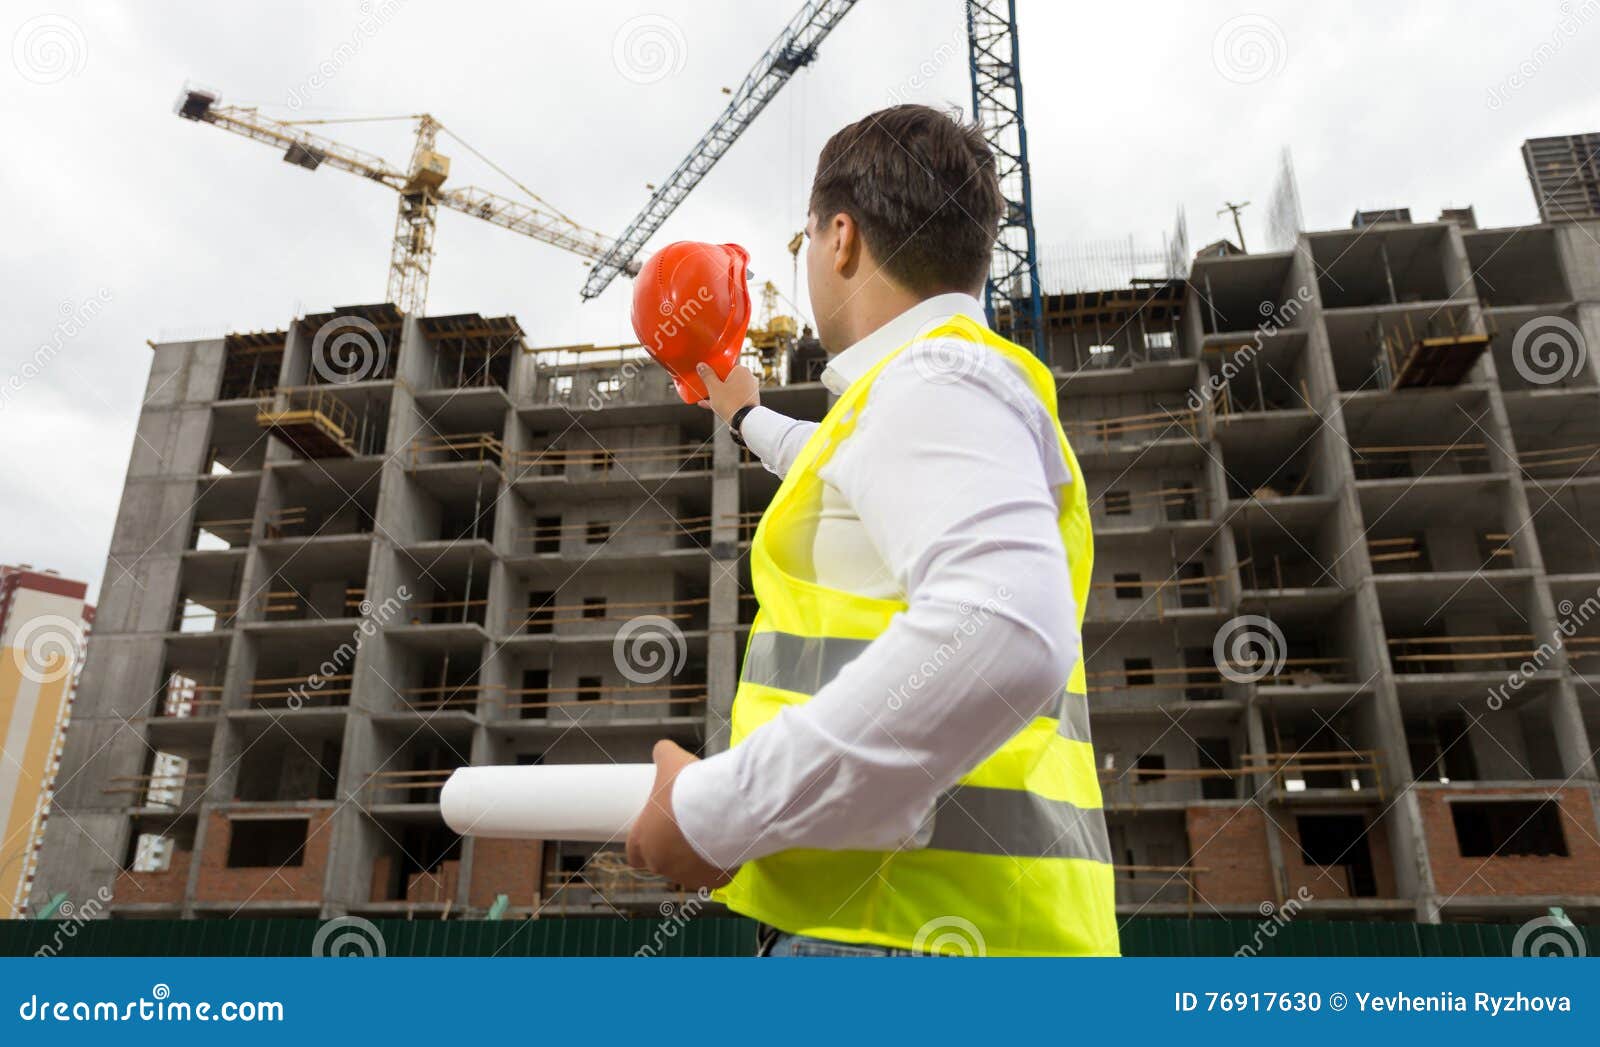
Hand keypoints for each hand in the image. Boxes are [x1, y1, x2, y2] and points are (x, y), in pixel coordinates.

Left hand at [625, 739, 736, 890]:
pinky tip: (726, 845)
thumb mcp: (671, 761)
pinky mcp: (714, 881)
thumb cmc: (688, 788)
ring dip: (695, 857)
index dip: (642, 845)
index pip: (633, 854)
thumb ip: (663, 754)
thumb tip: (661, 748)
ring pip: (688, 870)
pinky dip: (719, 863)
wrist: (724, 808)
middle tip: (686, 827)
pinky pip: (715, 873)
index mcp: (643, 841)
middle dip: (672, 849)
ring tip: (708, 834)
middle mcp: (661, 864)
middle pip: (661, 862)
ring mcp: (688, 876)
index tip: (654, 832)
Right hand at [696, 362, 759, 424]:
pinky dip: (726, 400)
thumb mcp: (714, 388)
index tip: (707, 375)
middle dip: (716, 384)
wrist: (745, 422)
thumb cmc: (730, 403)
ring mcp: (751, 390)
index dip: (715, 371)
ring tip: (706, 398)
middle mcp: (749, 378)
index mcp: (741, 370)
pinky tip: (711, 405)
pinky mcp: (751, 401)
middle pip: (729, 378)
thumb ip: (707, 376)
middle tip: (706, 387)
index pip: (726, 366)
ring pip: (731, 389)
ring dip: (719, 393)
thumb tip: (701, 366)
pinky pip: (735, 398)